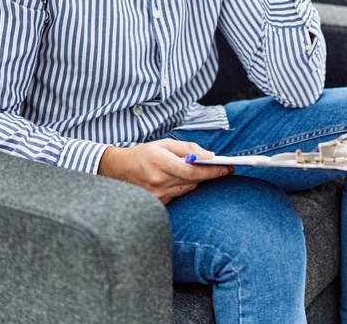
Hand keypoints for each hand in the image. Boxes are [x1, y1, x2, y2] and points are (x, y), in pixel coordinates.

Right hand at [97, 138, 231, 204]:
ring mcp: (158, 195)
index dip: (212, 170)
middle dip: (210, 174)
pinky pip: (180, 195)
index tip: (228, 168)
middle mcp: (159, 181)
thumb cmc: (143, 154)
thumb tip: (209, 155)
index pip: (192, 170)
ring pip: (189, 189)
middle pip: (194, 181)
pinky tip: (187, 180)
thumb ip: (187, 148)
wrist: (118, 171)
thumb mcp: (164, 144)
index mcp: (160, 162)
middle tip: (225, 169)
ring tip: (206, 172)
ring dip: (198, 181)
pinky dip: (186, 187)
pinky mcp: (159, 203)